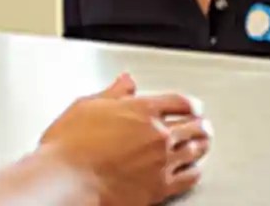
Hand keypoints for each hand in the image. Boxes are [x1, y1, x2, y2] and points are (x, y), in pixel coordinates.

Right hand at [39, 74, 210, 205]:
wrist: (67, 179)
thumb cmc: (70, 145)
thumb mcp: (87, 106)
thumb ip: (113, 93)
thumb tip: (126, 82)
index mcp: (142, 109)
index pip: (180, 101)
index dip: (190, 103)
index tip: (192, 106)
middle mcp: (157, 134)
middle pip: (193, 124)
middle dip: (200, 123)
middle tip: (202, 124)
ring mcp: (162, 161)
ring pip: (195, 149)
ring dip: (202, 144)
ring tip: (203, 142)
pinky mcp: (160, 187)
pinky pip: (190, 177)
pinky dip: (196, 170)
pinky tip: (194, 169)